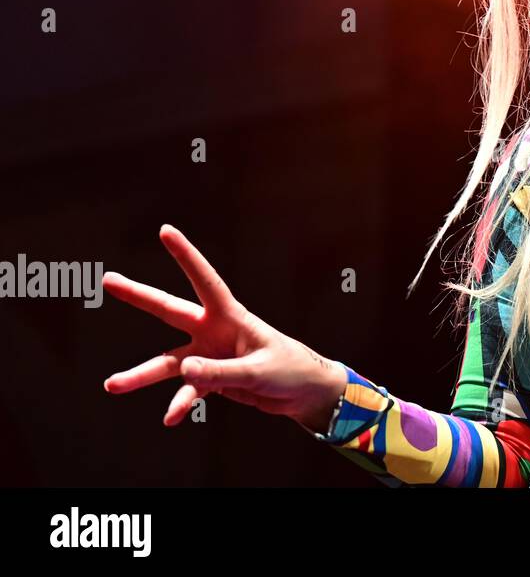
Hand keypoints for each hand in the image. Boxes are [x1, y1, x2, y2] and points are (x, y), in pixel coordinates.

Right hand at [102, 224, 346, 431]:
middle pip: (170, 310)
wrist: (300, 393)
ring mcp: (208, 354)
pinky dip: (180, 404)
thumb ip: (221, 371)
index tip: (166, 231)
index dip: (186, 256)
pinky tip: (171, 419)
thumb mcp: (258, 370)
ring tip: (112, 386)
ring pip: (167, 362)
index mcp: (231, 317)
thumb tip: (184, 369)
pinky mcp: (210, 378)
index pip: (205, 280)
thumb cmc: (287, 370)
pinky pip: (187, 391)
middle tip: (108, 280)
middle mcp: (213, 331)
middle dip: (139, 296)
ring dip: (141, 374)